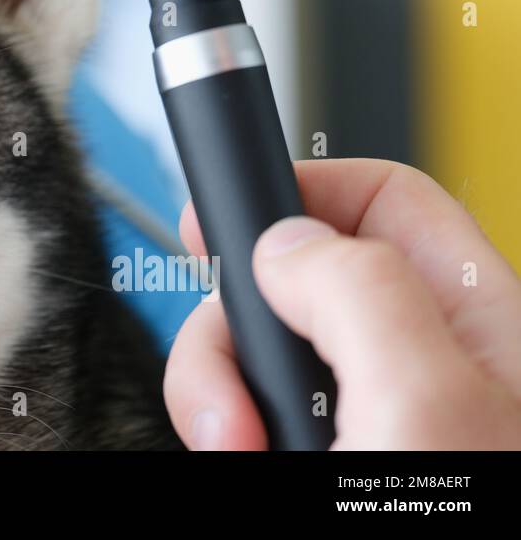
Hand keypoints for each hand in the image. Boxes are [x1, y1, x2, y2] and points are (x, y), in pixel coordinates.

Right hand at [163, 158, 520, 448]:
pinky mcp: (316, 445)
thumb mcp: (422, 400)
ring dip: (216, 386)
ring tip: (238, 443)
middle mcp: (417, 360)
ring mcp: (365, 410)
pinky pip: (239, 405)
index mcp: (473, 322)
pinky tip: (238, 453)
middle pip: (289, 276)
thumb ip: (357, 291)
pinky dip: (218, 425)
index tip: (230, 201)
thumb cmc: (474, 536)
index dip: (303, 184)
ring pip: (251, 348)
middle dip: (234, 321)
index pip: (384, 199)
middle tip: (235, 376)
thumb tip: (282, 244)